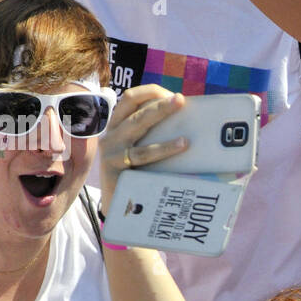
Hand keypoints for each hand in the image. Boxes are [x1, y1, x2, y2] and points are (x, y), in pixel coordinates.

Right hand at [97, 85, 187, 213]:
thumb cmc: (136, 177)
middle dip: (159, 101)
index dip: (149, 92)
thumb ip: (153, 136)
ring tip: (181, 109)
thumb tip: (190, 124)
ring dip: (160, 113)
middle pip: (134, 108)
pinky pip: (142, 154)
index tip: (171, 94)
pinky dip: (164, 148)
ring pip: (137, 125)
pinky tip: (182, 144)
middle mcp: (111, 134)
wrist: (118, 208)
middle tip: (181, 99)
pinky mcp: (114, 167)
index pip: (129, 99)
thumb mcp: (141, 151)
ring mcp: (111, 150)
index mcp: (117, 126)